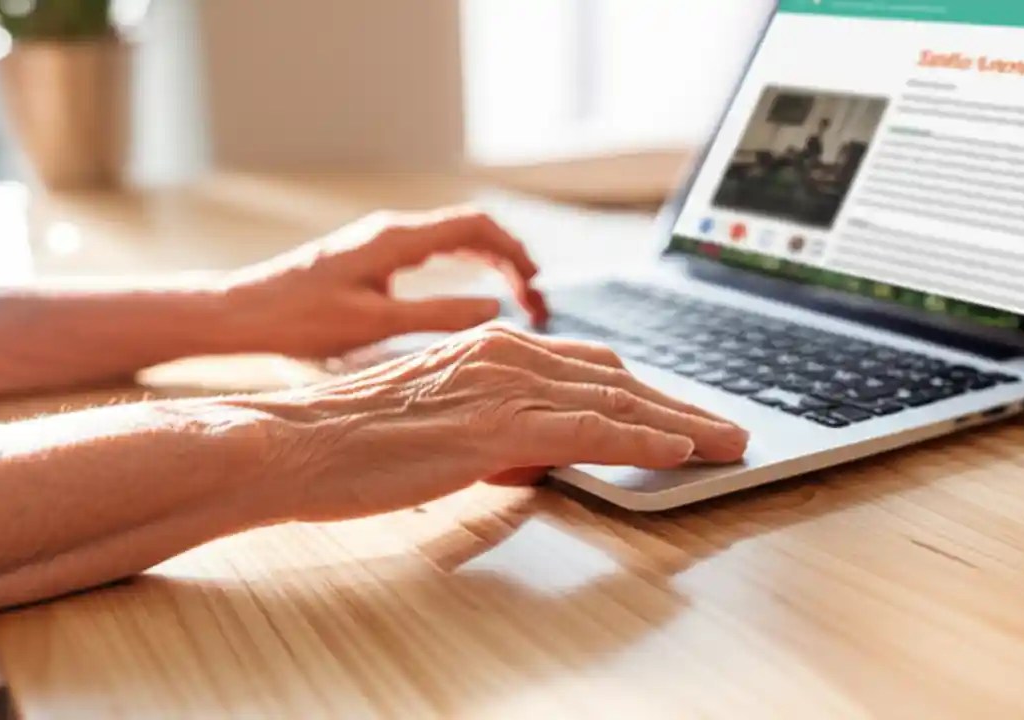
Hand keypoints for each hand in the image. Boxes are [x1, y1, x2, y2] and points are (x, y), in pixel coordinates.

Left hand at [208, 207, 548, 357]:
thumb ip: (438, 317)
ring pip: (452, 239)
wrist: (242, 312)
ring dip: (489, 265)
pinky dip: (463, 268)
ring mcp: (381, 242)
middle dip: (511, 261)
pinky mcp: (371, 257)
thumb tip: (494, 309)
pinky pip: (432, 251)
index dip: (515, 255)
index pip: (476, 228)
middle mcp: (392, 231)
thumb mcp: (375, 325)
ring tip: (518, 300)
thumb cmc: (300, 321)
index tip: (536, 291)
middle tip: (537, 305)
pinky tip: (470, 295)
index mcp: (397, 239)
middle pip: (471, 230)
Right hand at [225, 324, 748, 521]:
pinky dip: (641, 438)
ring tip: (726, 445)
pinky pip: (589, 427)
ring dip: (681, 422)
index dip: (647, 392)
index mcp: (490, 348)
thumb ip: (497, 431)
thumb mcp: (440, 426)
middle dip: (680, 404)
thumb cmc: (353, 441)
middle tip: (726, 429)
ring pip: (616, 397)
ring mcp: (502, 383)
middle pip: (617, 376)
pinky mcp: (495, 422)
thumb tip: (542, 456)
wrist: (296, 443)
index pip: (592, 366)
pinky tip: (677, 452)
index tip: (684, 413)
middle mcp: (505, 352)